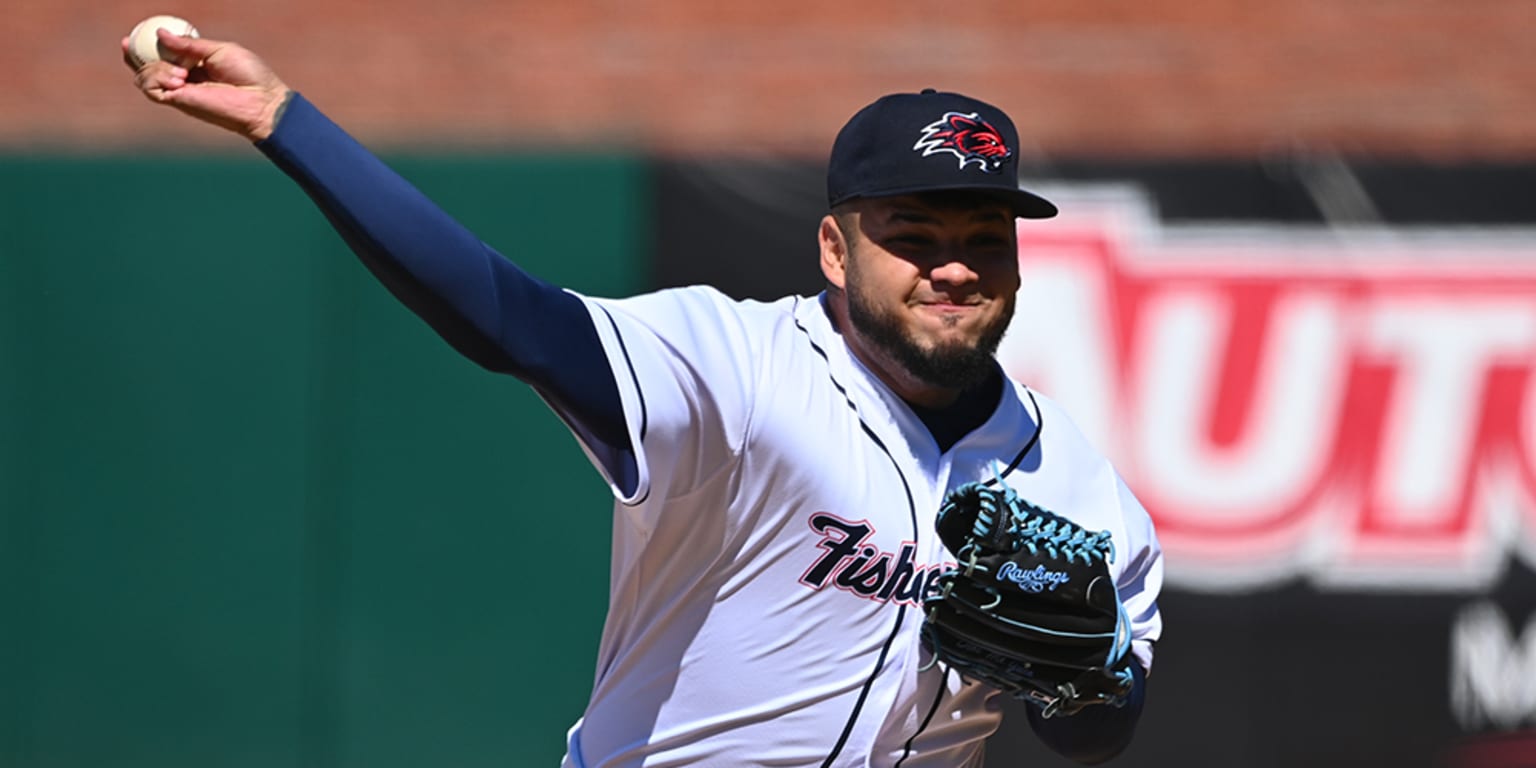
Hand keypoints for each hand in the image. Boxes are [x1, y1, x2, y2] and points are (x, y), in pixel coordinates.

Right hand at [122, 29, 291, 140]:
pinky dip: (156, 79)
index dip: (145, 45)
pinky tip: (178, 78)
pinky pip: (152, 89)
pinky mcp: (179, 102)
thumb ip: (188, 44)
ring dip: (154, 68)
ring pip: (145, 77)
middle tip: (128, 44)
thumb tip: (160, 34)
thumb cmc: (248, 74)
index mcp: (194, 63)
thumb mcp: (217, 50)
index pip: (163, 53)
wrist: (259, 100)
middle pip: (146, 66)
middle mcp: (183, 77)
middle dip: (133, 56)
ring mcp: (180, 91)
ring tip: (182, 72)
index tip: (132, 35)